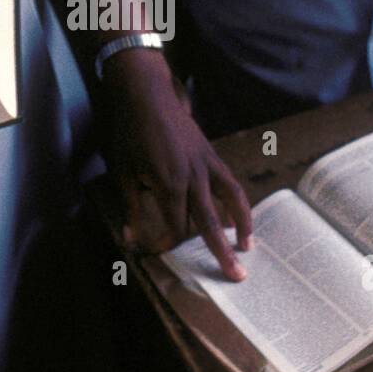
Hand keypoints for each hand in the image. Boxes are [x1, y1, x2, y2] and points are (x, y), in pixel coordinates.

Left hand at [100, 47, 252, 279]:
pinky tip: (239, 217)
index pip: (176, 226)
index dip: (171, 244)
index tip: (163, 254)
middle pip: (209, 222)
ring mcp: (206, 165)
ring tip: (248, 248)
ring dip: (241, 226)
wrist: (147, 95)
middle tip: (236, 277)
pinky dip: (238, 202)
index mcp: (168, 184)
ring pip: (230, 201)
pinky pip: (230, 183)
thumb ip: (131, 208)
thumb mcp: (124, 172)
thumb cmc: (131, 134)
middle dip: (221, 252)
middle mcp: (193, 178)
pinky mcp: (211, 155)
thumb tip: (129, 240)